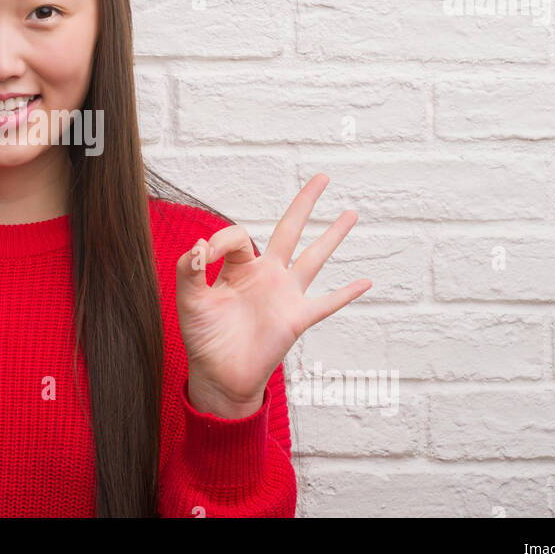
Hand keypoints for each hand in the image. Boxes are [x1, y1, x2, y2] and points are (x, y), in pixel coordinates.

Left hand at [175, 173, 371, 409]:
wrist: (218, 375)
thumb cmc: (203, 337)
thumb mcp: (189, 300)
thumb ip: (188, 270)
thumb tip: (198, 245)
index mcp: (239, 268)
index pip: (240, 236)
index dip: (222, 238)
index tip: (205, 253)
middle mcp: (266, 275)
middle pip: (289, 230)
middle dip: (305, 203)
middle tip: (322, 178)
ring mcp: (285, 295)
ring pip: (314, 258)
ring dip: (333, 236)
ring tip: (351, 213)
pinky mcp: (296, 318)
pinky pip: (327, 303)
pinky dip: (346, 294)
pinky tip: (366, 282)